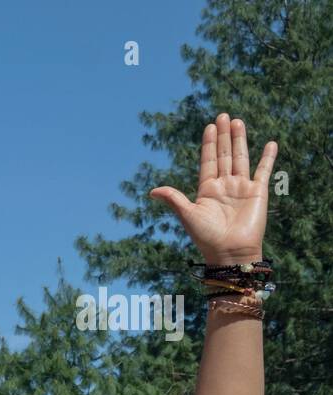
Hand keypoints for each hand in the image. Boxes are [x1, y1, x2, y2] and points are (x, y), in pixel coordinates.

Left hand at [149, 113, 277, 265]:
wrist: (230, 253)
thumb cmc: (207, 238)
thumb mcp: (188, 215)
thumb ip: (174, 200)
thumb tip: (151, 191)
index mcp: (207, 190)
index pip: (208, 161)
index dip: (208, 144)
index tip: (209, 126)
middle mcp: (224, 186)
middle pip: (224, 155)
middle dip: (223, 136)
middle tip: (223, 115)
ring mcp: (241, 188)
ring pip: (241, 158)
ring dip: (240, 140)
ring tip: (238, 121)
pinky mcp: (258, 193)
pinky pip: (263, 171)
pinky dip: (267, 158)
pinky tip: (270, 143)